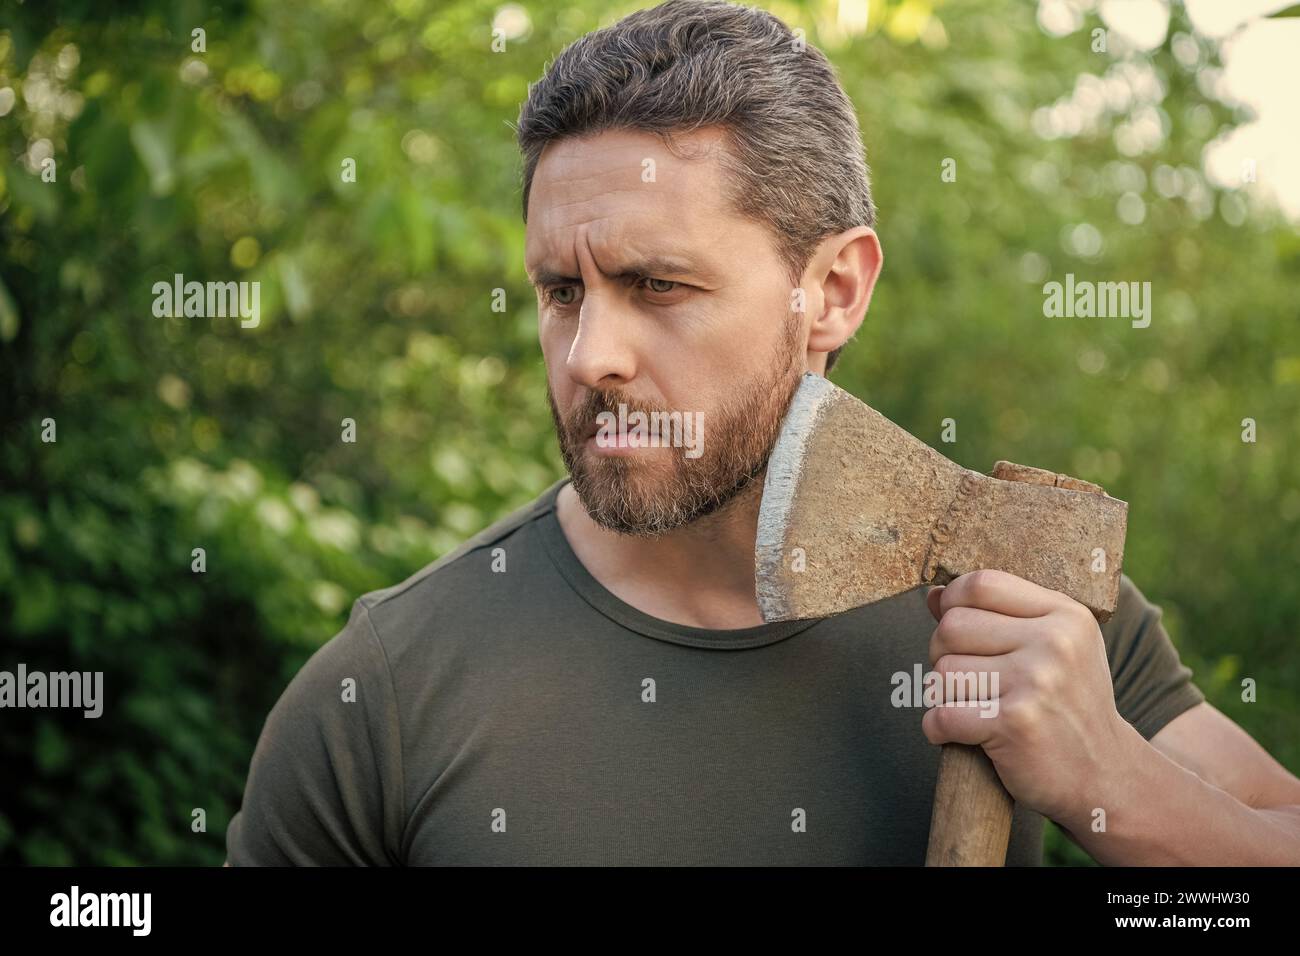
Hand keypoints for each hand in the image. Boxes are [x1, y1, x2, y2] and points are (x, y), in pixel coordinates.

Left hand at [922, 569, 1139, 827]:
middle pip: (951, 628)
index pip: (981, 584)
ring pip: (943, 673)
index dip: (953, 603)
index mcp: (1065, 615)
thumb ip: (999, 615)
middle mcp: (1054, 643)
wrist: (1107, 775)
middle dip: (944, 654)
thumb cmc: (1069, 705)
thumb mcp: (1056, 647)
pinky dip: (938, 729)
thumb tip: (934, 595)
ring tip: (974, 708)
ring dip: (945, 696)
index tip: (957, 630)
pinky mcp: (1015, 724)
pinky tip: (960, 734)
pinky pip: (942, 715)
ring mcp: (1036, 682)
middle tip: (969, 680)